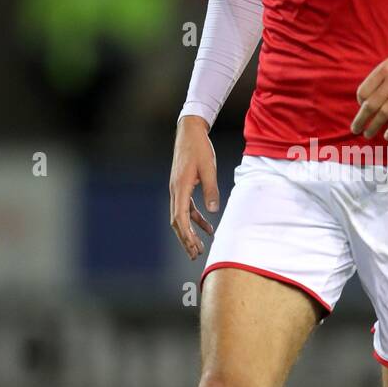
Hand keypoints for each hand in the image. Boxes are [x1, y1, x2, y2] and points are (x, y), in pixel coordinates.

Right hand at [169, 115, 219, 258]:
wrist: (190, 131)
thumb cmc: (200, 148)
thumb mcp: (209, 168)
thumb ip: (211, 189)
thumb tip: (212, 211)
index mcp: (180, 187)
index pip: (179, 217)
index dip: (186, 234)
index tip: (193, 247)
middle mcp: (175, 190)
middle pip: (177, 221)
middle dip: (185, 239)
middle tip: (195, 255)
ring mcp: (177, 189)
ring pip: (180, 217)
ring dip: (190, 232)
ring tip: (200, 248)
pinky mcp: (182, 186)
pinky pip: (186, 208)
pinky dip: (195, 219)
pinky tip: (207, 227)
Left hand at [351, 29, 387, 140]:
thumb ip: (380, 77)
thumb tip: (366, 99)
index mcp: (384, 69)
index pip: (364, 91)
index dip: (360, 103)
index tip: (362, 108)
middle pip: (372, 104)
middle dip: (361, 119)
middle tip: (355, 129)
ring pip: (386, 112)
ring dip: (374, 126)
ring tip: (367, 134)